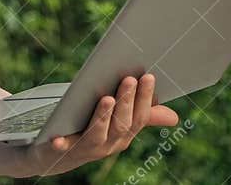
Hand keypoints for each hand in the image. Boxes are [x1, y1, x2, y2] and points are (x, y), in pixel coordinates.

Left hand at [16, 73, 178, 176]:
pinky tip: (57, 136)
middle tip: (129, 79)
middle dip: (127, 102)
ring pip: (98, 134)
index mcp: (123, 135)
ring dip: (103, 117)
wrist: (56, 155)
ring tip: (106, 98)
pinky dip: (61, 142)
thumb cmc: (89, 129)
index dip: (145, 99)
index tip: (148, 75)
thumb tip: (174, 116)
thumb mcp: (116, 120)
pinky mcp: (61, 150)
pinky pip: (63, 147)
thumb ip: (142, 116)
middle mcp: (108, 145)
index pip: (139, 117)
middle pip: (121, 124)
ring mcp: (85, 149)